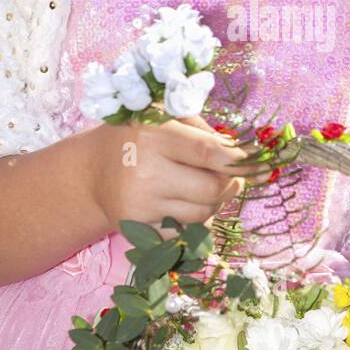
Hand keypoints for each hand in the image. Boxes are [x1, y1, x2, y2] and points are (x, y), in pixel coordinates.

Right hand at [87, 113, 271, 237]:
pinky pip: (186, 232)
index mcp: (153, 135)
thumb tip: (244, 156)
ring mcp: (140, 205)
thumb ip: (203, 131)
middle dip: (231, 184)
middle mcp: (144, 171)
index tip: (256, 163)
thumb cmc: (138, 137)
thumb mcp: (165, 117)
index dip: (238, 161)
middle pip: (212, 189)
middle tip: (232, 177)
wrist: (93, 171)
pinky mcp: (138, 229)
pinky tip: (186, 204)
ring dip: (214, 202)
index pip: (209, 153)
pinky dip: (195, 221)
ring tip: (205, 186)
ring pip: (203, 213)